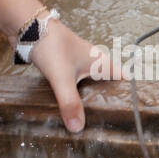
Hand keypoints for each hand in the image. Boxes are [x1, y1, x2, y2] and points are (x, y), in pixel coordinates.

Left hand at [29, 14, 120, 132]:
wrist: (27, 28)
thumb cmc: (51, 45)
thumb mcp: (62, 76)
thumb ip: (70, 102)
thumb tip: (77, 128)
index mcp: (102, 63)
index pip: (125, 83)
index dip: (130, 99)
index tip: (131, 119)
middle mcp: (94, 65)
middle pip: (108, 89)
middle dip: (107, 107)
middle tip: (109, 129)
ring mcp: (79, 67)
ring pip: (90, 90)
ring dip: (89, 105)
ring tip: (91, 126)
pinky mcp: (65, 69)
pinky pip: (75, 88)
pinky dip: (74, 100)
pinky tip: (70, 113)